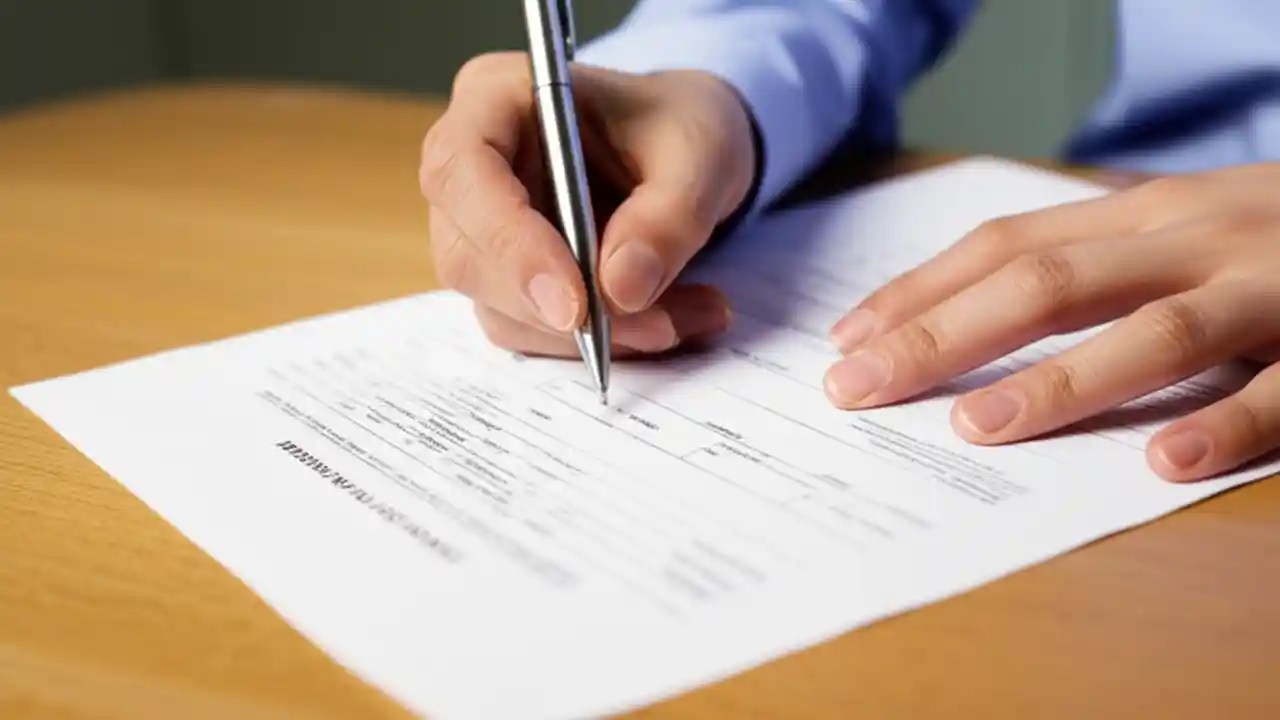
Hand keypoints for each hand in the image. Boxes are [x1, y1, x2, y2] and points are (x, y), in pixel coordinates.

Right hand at [420, 53, 753, 356]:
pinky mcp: (508, 282)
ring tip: (690, 315)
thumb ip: (668, 216)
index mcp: (494, 97)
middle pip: (469, 256)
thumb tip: (621, 290)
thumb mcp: (702, 154)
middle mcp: (470, 168)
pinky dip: (607, 341)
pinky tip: (673, 320)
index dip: (510, 242)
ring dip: (597, 334)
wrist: (684, 153)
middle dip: (560, 307)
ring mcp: (481, 231)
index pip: (463, 171)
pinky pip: (537, 333)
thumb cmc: (679, 128)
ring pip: (503, 310)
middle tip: (656, 323)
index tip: (574, 305)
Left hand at [825, 163, 1279, 481]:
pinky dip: (1226, 422)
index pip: (1004, 244)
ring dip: (1060, 382)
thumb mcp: (1170, 228)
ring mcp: (1267, 289)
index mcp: (1142, 213)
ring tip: (976, 429)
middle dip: (943, 337)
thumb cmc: (1268, 237)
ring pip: (1155, 331)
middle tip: (860, 390)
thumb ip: (1083, 264)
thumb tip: (957, 318)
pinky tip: (1165, 462)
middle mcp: (1192, 239)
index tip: (846, 342)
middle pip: (1048, 283)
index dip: (920, 290)